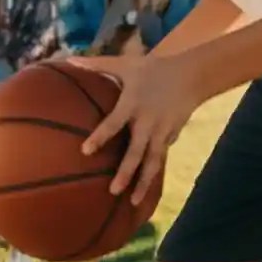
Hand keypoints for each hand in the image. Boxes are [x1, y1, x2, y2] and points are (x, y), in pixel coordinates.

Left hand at [68, 54, 201, 205]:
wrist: (192, 75)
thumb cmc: (152, 69)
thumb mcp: (125, 64)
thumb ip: (96, 65)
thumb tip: (69, 59)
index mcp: (133, 103)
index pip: (113, 123)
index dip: (100, 137)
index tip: (85, 151)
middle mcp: (148, 121)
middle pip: (137, 152)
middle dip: (126, 172)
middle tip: (113, 190)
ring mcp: (162, 132)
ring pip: (153, 162)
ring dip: (143, 183)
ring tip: (132, 202)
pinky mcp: (171, 137)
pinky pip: (161, 159)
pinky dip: (154, 175)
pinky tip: (144, 192)